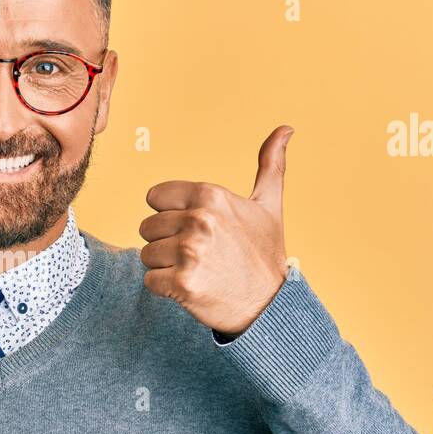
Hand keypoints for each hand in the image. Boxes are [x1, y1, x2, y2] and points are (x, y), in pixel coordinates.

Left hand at [139, 125, 292, 335]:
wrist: (269, 305)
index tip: (195, 229)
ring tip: (197, 270)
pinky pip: (149, 281)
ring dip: (165, 266)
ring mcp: (189, 252)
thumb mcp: (269, 205)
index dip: (170, 215)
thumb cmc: (264, 254)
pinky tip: (192, 287)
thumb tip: (285, 128)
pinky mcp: (181, 283)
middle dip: (167, 242)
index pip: (155, 198)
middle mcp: (199, 220)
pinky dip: (165, 288)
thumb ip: (270, 165)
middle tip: (199, 254)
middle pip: (147, 227)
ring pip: (146, 255)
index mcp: (211, 196)